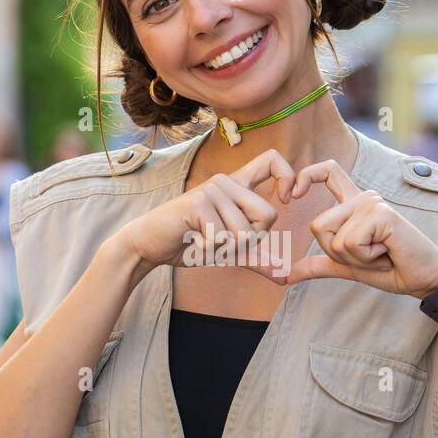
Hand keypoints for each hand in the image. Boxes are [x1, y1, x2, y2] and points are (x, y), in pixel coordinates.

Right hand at [112, 148, 297, 280]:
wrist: (148, 245)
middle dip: (250, 242)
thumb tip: (285, 277)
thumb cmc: (189, 243)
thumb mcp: (229, 251)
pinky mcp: (198, 202)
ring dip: (225, 249)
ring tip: (203, 240)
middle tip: (223, 241)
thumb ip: (257, 258)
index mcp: (237, 185)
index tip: (289, 199)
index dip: (288, 177)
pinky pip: (222, 239)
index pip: (272, 161)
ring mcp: (211, 189)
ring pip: (245, 233)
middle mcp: (226, 181)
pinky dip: (208, 250)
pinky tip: (191, 240)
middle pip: (268, 216)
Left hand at [282, 159, 437, 297]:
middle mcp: (363, 198)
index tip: (291, 196)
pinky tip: (387, 252)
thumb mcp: (348, 266)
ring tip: (380, 253)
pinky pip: (351, 243)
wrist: (423, 279)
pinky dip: (366, 258)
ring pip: (334, 238)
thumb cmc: (391, 268)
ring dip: (355, 258)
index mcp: (354, 204)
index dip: (306, 176)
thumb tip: (288, 274)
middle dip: (338, 253)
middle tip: (369, 254)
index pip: (328, 172)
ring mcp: (372, 203)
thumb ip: (320, 265)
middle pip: (318, 226)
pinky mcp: (381, 213)